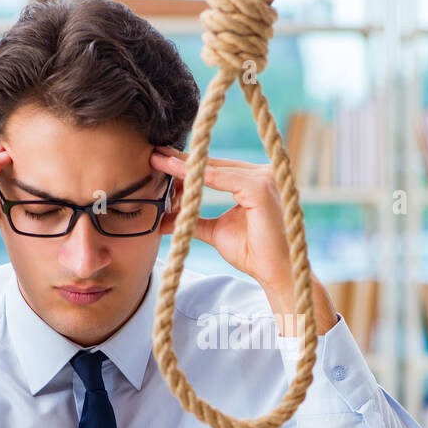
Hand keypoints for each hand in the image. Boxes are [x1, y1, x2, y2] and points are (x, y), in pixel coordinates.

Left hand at [150, 145, 298, 294]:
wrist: (274, 272)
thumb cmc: (252, 252)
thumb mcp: (215, 231)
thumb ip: (193, 219)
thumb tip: (162, 219)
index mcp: (256, 181)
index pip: (217, 169)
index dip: (188, 166)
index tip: (161, 161)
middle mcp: (264, 174)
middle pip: (215, 165)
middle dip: (183, 161)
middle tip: (154, 155)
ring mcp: (265, 178)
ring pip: (216, 169)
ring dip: (186, 166)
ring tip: (159, 161)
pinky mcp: (261, 187)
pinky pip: (222, 178)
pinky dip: (198, 176)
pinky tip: (177, 171)